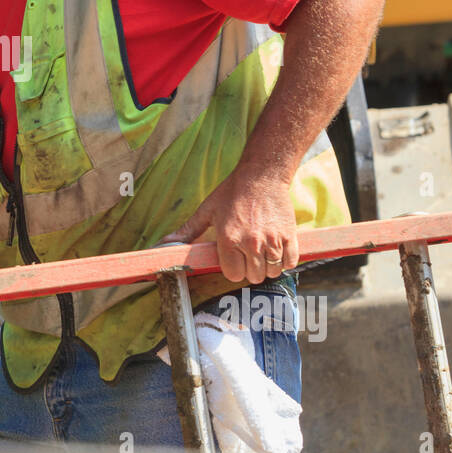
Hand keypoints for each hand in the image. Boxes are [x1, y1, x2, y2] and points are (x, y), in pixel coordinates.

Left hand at [163, 168, 297, 284]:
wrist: (261, 176)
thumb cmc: (231, 193)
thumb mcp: (206, 211)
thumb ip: (187, 232)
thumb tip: (162, 244)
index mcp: (228, 239)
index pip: (232, 275)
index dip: (232, 269)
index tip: (233, 260)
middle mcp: (250, 243)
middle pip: (253, 276)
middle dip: (249, 269)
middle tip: (248, 255)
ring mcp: (271, 241)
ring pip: (271, 272)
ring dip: (267, 267)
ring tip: (262, 253)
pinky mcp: (289, 237)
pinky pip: (289, 264)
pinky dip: (284, 262)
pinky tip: (276, 250)